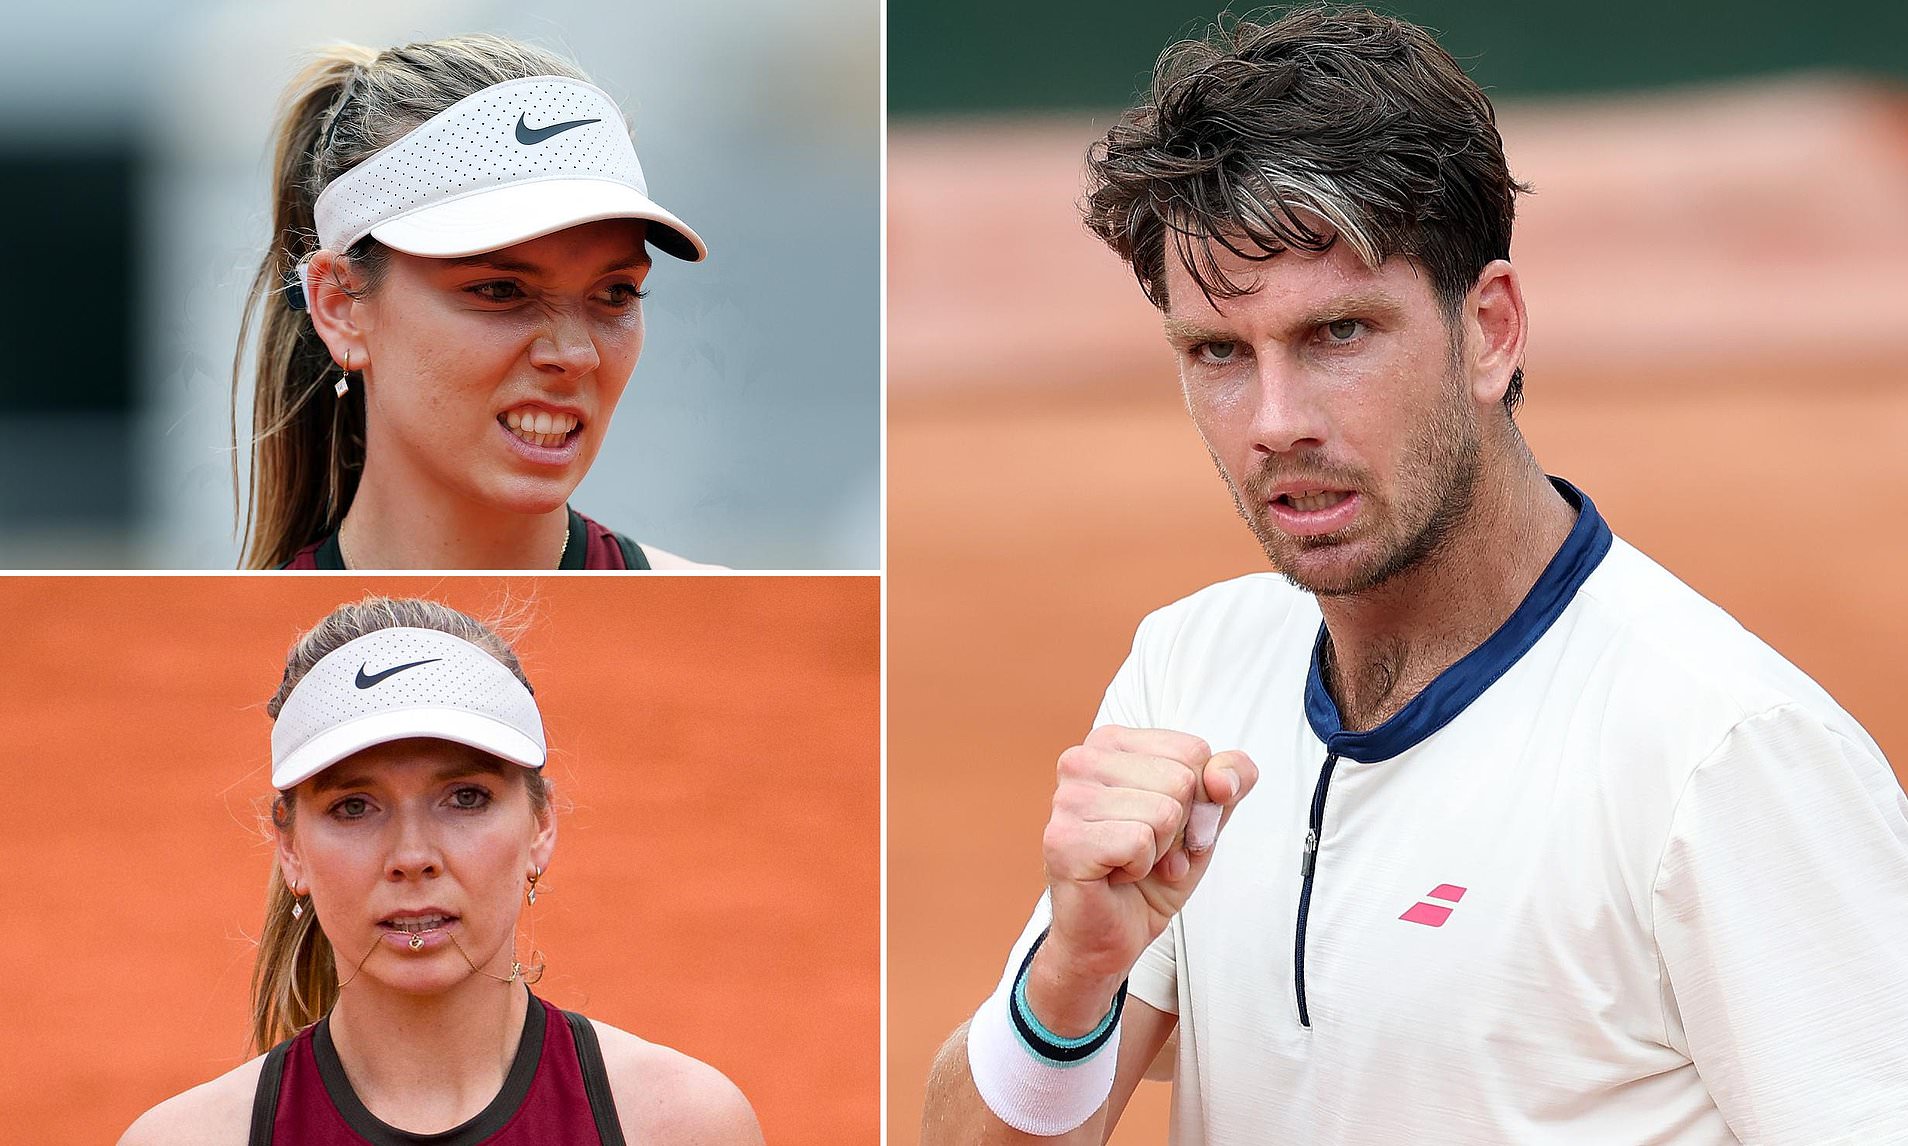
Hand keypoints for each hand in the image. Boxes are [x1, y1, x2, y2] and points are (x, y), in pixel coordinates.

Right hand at [1027, 725, 1256, 1033]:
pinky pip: (1139, 842)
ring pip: (1163, 811)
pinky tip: (1117, 876)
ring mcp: (1067, 799)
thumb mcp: (1206, 819)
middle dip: (1181, 828)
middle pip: (1181, 778)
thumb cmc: (1153, 873)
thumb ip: (1230, 781)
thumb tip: (1222, 779)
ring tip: (1132, 864)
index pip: (1192, 750)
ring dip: (1160, 850)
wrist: (1113, 936)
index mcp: (1111, 743)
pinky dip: (1141, 869)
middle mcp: (1080, 760)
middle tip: (1150, 852)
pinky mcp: (1064, 839)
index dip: (1200, 799)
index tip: (1170, 827)